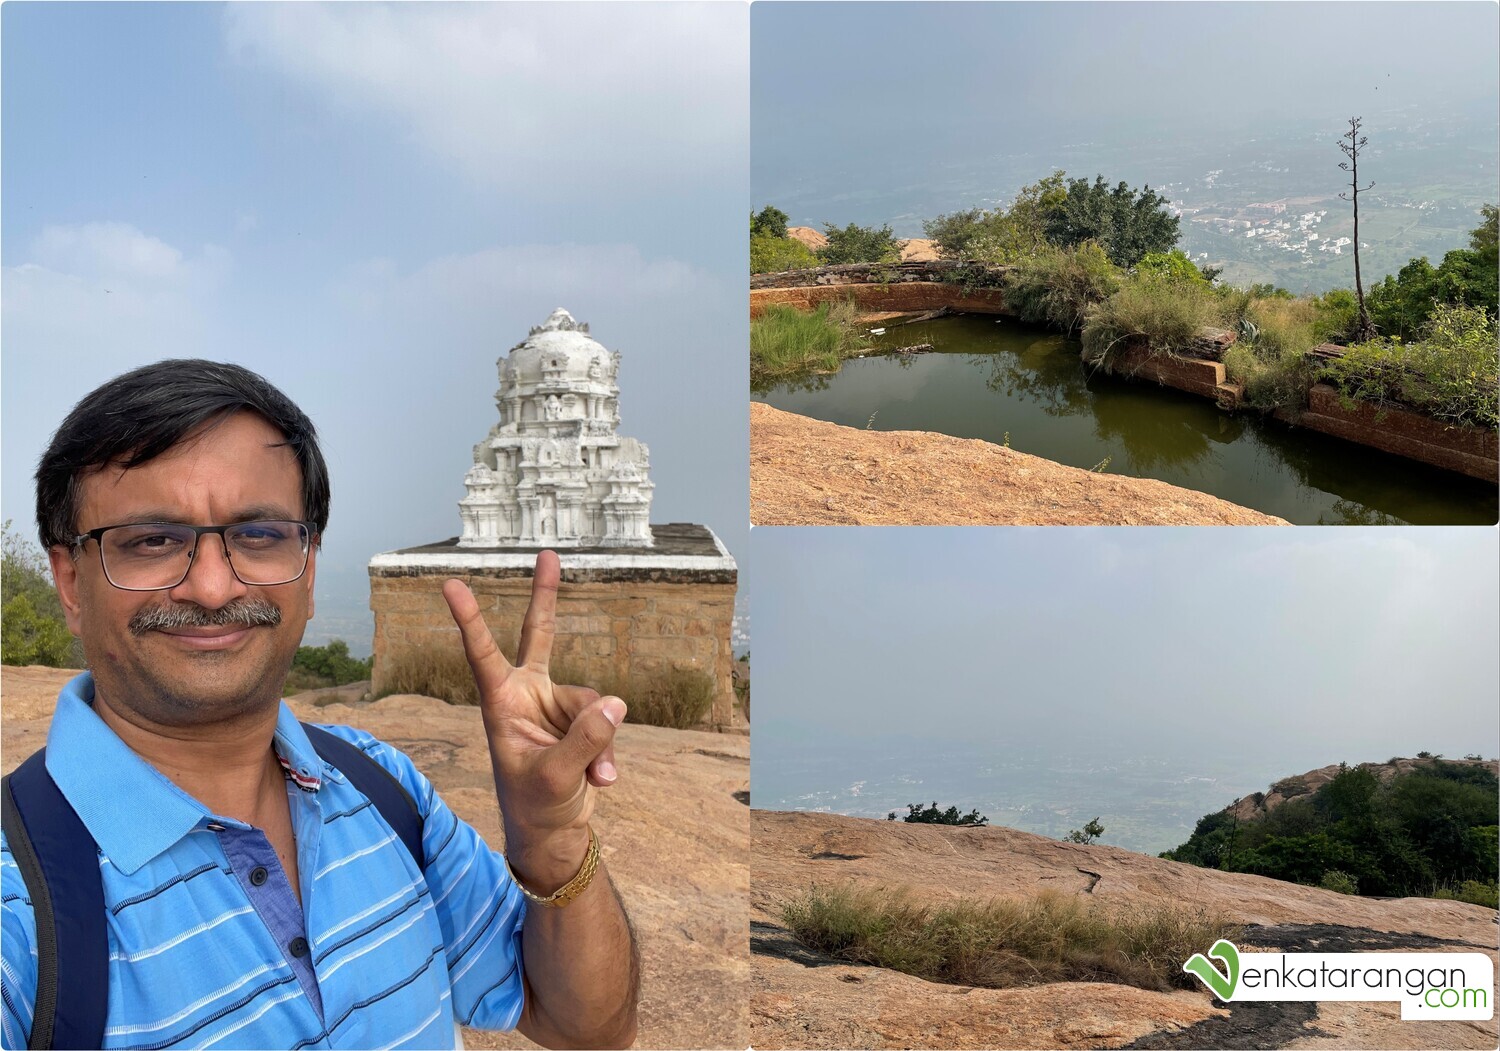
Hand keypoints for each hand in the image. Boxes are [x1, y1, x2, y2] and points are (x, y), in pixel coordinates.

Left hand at [443, 551, 625, 889]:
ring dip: (600, 740)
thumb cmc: (536, 807)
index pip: (483, 656)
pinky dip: (609, 751)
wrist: (554, 834)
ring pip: (593, 700)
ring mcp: (556, 706)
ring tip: (594, 776)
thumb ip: (585, 739)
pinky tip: (603, 779)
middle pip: (539, 636)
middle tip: (547, 554)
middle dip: (545, 597)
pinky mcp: (582, 721)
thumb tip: (616, 703)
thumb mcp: (555, 777)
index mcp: (502, 705)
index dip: (470, 620)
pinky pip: (608, 720)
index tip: (451, 584)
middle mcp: (527, 695)